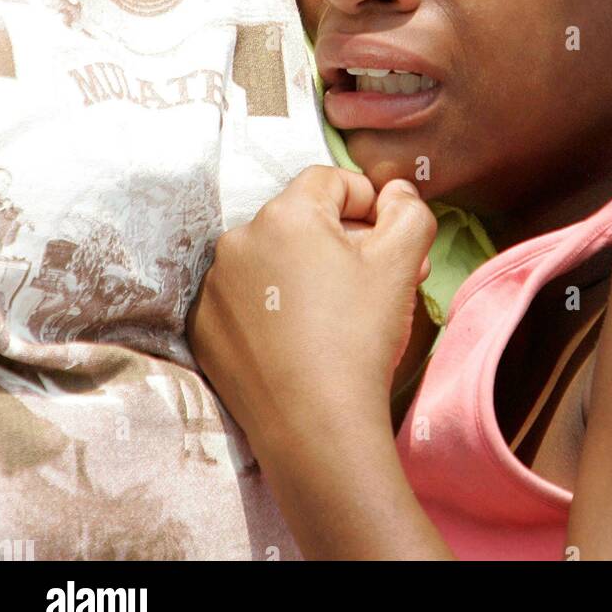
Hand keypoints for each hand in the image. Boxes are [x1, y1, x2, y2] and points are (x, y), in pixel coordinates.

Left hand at [186, 166, 436, 454]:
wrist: (315, 429)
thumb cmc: (359, 337)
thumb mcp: (403, 263)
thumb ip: (409, 211)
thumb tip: (397, 193)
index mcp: (285, 213)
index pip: (331, 181)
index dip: (367, 203)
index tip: (386, 242)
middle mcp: (238, 239)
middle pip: (300, 222)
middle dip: (340, 242)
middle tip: (374, 283)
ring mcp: (214, 286)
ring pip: (271, 260)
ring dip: (303, 274)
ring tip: (335, 317)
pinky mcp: (203, 328)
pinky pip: (244, 299)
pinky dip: (270, 309)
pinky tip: (298, 340)